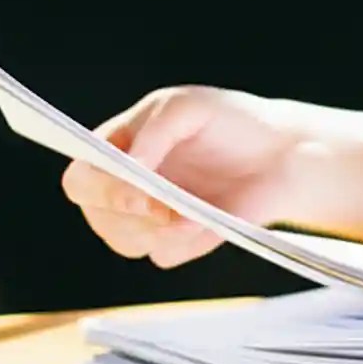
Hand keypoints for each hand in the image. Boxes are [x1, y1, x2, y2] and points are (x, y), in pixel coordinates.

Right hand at [61, 85, 304, 267]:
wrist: (281, 157)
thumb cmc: (232, 122)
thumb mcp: (191, 108)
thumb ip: (156, 131)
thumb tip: (131, 166)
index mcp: (118, 147)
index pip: (81, 177)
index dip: (101, 191)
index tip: (139, 197)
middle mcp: (124, 184)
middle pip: (96, 215)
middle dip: (129, 218)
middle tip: (168, 211)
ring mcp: (148, 217)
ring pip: (126, 242)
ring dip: (159, 233)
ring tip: (197, 215)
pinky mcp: (178, 241)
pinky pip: (165, 255)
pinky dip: (188, 243)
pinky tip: (212, 222)